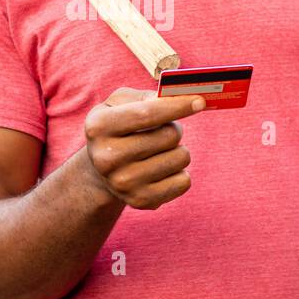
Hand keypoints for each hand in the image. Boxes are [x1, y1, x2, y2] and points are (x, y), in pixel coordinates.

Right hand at [81, 87, 203, 209]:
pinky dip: (180, 171)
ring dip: (178, 149)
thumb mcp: (119, 103)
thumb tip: (177, 98)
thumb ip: (146, 97)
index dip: (177, 106)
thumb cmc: (117, 127)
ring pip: (181, 158)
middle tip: (165, 130)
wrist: (101, 170)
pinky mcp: (141, 201)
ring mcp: (123, 183)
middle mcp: (106, 158)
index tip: (200, 101)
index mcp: (99, 127)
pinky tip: (162, 170)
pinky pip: (184, 181)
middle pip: (168, 136)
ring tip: (161, 151)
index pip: (146, 114)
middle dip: (175, 128)